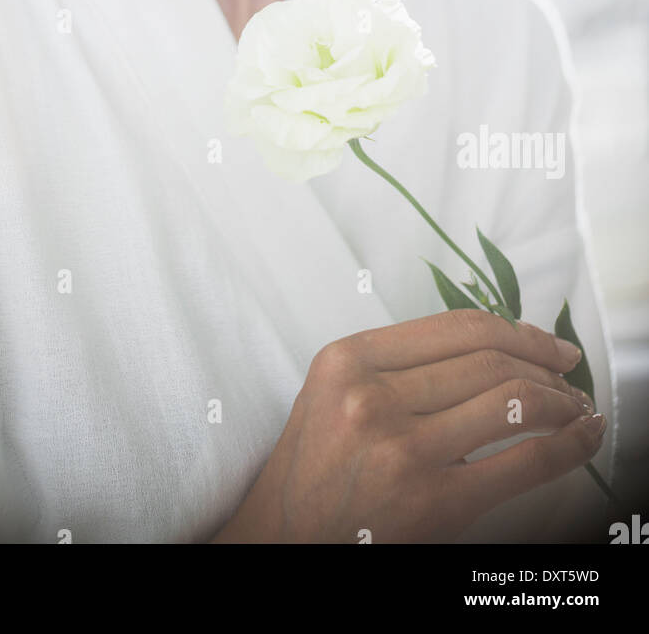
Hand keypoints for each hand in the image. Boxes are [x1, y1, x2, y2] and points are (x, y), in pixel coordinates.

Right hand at [209, 309, 604, 542]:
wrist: (286, 539)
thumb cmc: (315, 466)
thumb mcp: (334, 390)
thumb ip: (396, 362)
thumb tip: (494, 345)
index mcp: (348, 360)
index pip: (456, 327)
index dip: (516, 329)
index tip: (545, 341)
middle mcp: (372, 399)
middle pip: (489, 361)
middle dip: (544, 364)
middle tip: (567, 374)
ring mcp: (403, 451)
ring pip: (510, 402)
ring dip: (560, 401)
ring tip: (575, 407)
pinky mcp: (432, 503)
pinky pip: (521, 463)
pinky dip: (566, 447)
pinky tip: (582, 438)